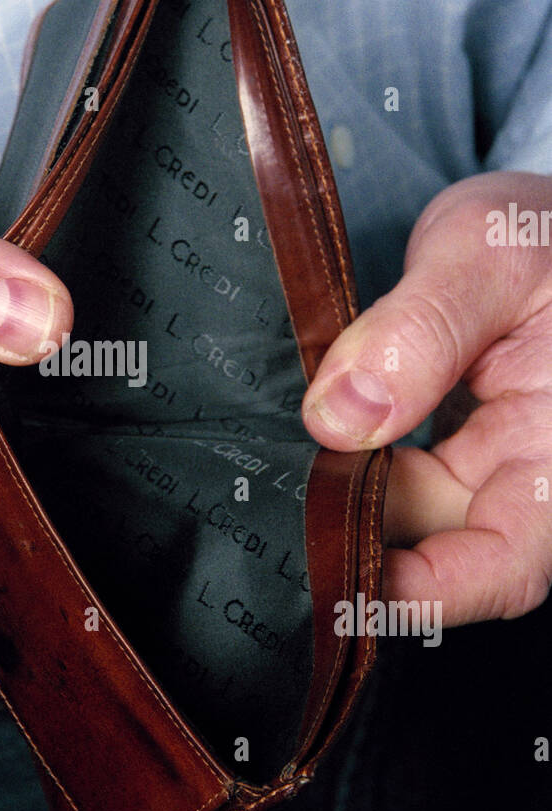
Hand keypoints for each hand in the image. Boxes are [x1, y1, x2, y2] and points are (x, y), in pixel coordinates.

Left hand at [302, 170, 551, 628]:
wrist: (536, 219)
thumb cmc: (536, 230)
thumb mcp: (484, 253)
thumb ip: (420, 330)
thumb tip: (341, 416)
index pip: (506, 565)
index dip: (427, 591)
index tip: (342, 578)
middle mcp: (533, 474)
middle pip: (443, 546)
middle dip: (361, 525)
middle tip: (285, 489)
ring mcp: (494, 467)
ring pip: (411, 513)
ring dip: (351, 488)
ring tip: (291, 449)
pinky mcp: (458, 452)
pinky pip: (400, 480)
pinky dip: (355, 463)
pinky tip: (316, 433)